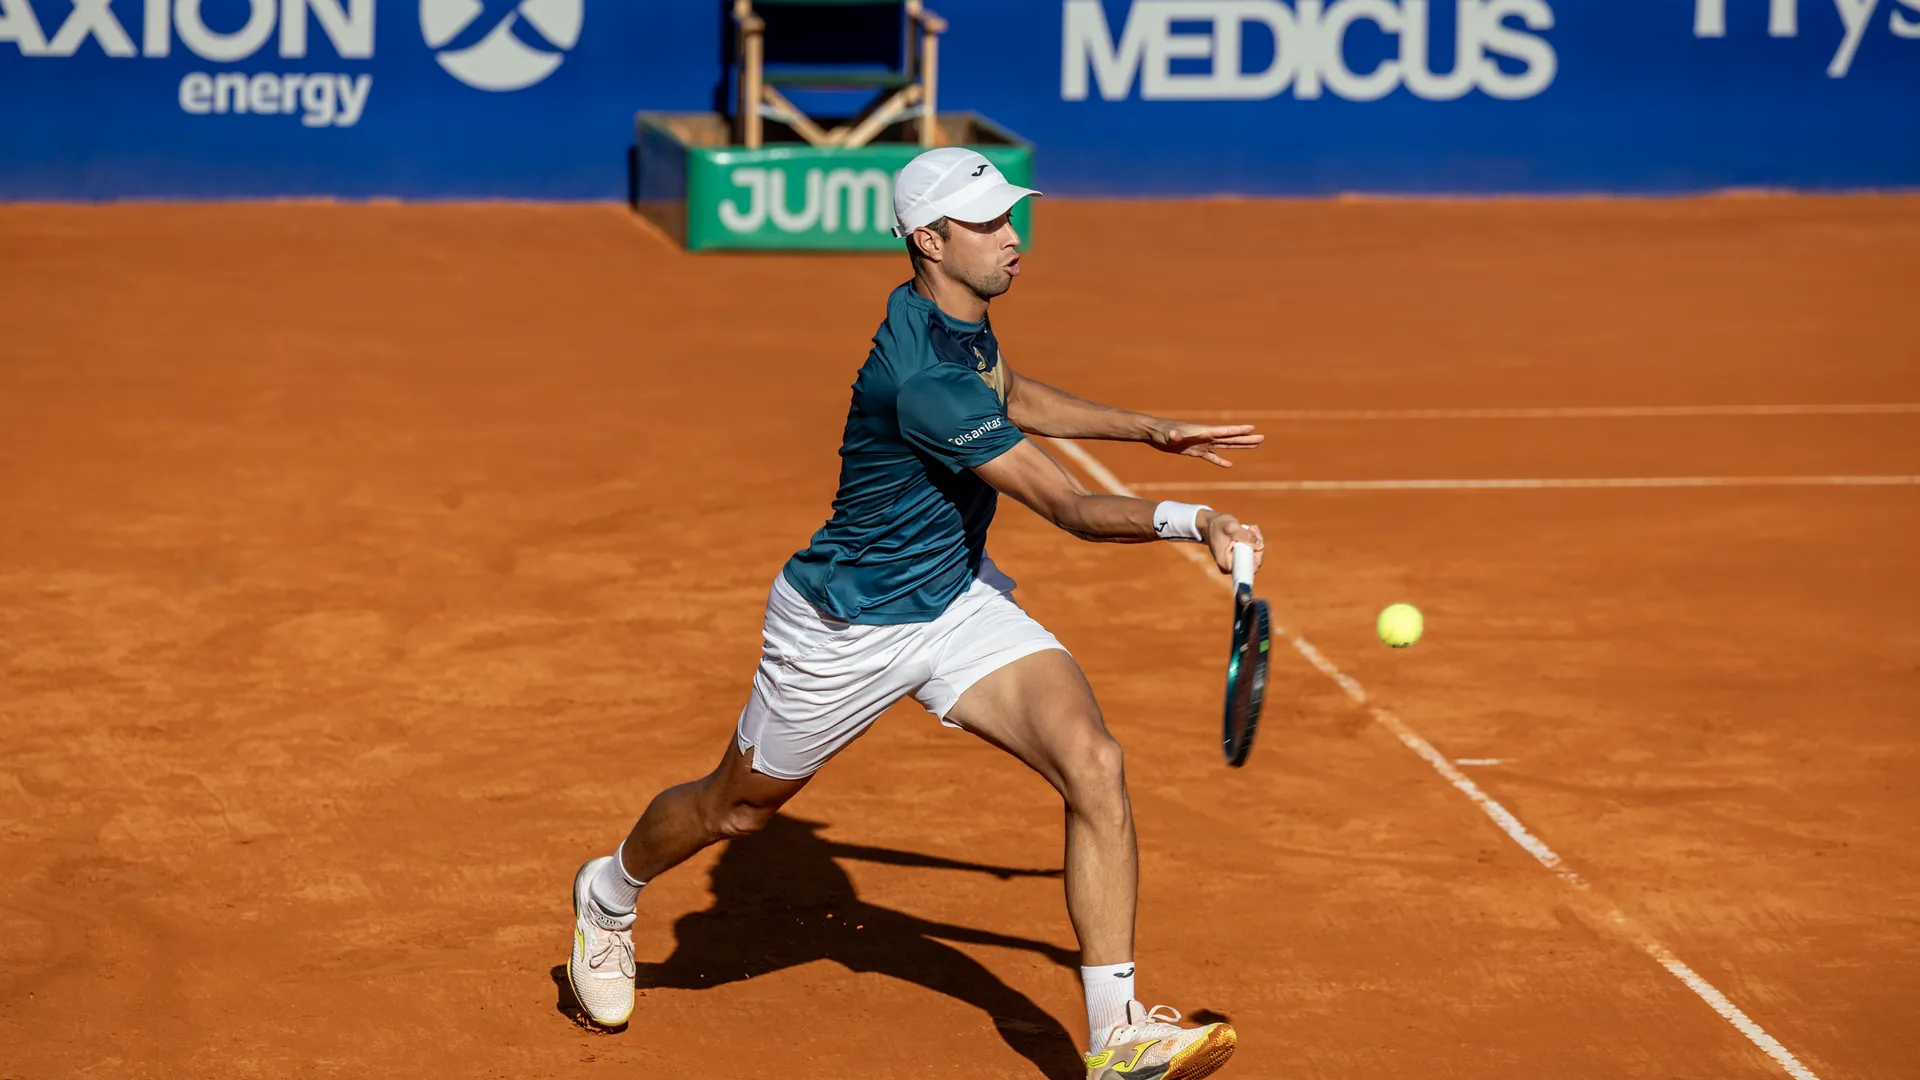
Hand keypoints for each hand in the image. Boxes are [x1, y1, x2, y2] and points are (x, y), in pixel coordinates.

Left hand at [1148, 421, 1264, 467]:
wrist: (1154, 433)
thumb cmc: (1161, 433)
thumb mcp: (1168, 435)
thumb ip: (1174, 435)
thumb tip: (1176, 434)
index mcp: (1203, 432)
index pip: (1224, 431)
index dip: (1238, 430)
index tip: (1253, 428)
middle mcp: (1206, 436)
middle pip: (1230, 438)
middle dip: (1246, 438)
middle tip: (1262, 438)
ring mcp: (1202, 443)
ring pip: (1225, 446)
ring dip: (1239, 446)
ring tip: (1254, 445)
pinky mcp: (1195, 451)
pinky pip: (1211, 457)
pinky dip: (1220, 461)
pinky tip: (1229, 465)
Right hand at [1203, 512, 1263, 573]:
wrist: (1210, 524)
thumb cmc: (1218, 525)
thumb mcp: (1231, 527)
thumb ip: (1245, 536)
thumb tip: (1260, 546)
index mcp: (1227, 564)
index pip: (1249, 569)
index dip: (1257, 556)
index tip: (1255, 541)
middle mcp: (1232, 567)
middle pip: (1255, 561)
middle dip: (1257, 544)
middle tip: (1252, 529)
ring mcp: (1235, 563)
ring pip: (1255, 555)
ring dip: (1256, 540)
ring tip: (1250, 528)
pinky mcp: (1239, 557)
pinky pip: (1252, 552)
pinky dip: (1253, 541)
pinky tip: (1249, 530)